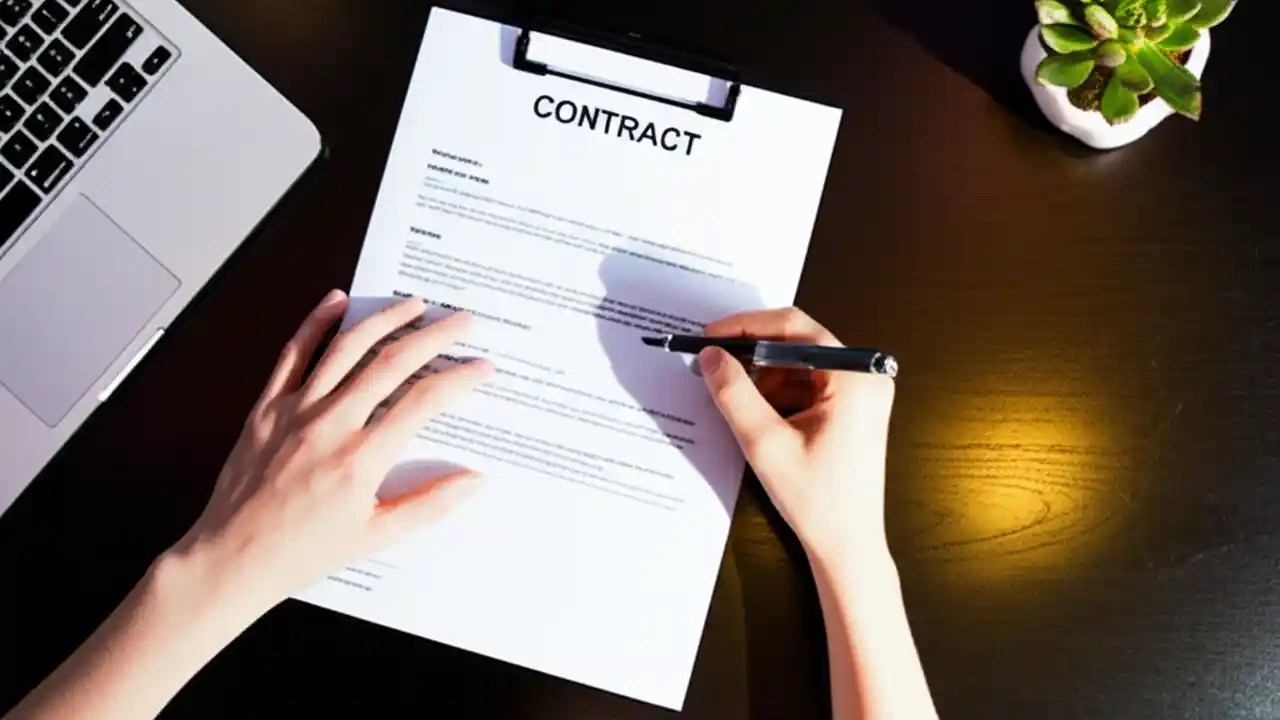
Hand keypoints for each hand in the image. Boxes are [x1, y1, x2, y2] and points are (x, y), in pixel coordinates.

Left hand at [167, 290, 491, 614]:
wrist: (233, 557)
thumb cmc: (304, 553)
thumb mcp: (376, 537)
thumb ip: (430, 504)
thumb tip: (475, 479)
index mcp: (361, 460)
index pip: (423, 402)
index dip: (459, 379)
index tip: (481, 366)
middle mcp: (331, 425)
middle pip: (393, 363)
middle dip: (434, 336)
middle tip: (461, 321)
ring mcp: (295, 411)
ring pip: (346, 348)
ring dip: (384, 319)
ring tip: (413, 304)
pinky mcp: (267, 407)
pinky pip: (293, 354)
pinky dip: (315, 323)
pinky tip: (337, 301)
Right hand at [699, 308, 894, 566]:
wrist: (848, 546)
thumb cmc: (817, 501)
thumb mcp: (764, 444)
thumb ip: (734, 394)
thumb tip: (711, 357)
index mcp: (854, 377)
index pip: (794, 327)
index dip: (746, 326)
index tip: (710, 336)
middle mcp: (865, 376)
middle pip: (797, 343)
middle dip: (752, 356)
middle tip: (714, 367)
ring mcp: (862, 393)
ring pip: (799, 365)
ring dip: (764, 379)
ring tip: (738, 407)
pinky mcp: (853, 409)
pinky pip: (809, 385)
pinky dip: (779, 395)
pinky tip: (758, 420)